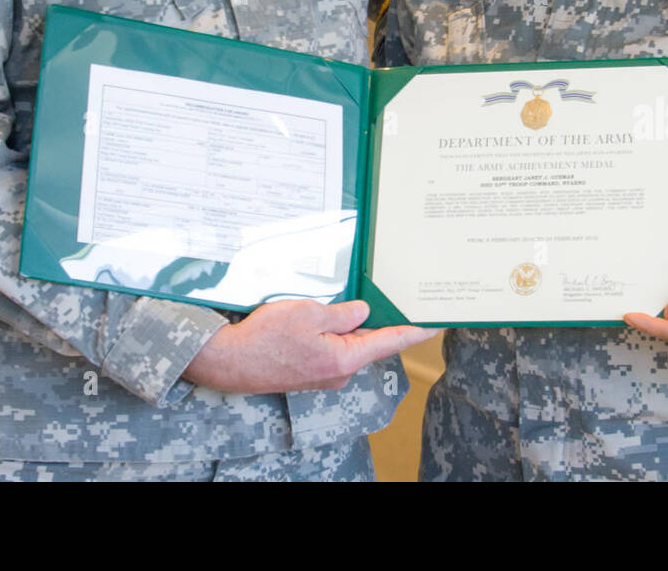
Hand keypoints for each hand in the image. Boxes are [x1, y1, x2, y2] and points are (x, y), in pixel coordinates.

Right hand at [181, 299, 435, 393]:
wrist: (229, 362)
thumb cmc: (266, 338)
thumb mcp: (308, 314)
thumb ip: (343, 314)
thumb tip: (364, 312)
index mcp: (345, 358)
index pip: (391, 341)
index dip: (416, 329)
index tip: (438, 322)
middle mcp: (340, 371)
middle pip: (371, 341)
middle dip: (381, 319)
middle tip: (396, 294)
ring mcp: (324, 373)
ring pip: (349, 342)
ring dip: (352, 323)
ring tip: (353, 298)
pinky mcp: (310, 369)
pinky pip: (332, 346)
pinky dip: (335, 330)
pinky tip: (328, 314)